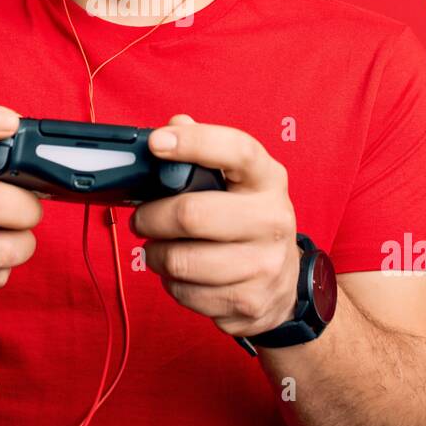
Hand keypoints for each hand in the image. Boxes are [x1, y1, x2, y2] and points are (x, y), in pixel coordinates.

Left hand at [132, 114, 300, 338]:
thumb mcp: (238, 182)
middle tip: (142, 219)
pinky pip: (186, 293)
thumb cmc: (247, 222)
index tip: (156, 142)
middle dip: (152, 217)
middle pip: (192, 215)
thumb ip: (206, 153)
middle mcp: (273, 219)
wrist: (283, 284)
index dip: (194, 142)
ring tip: (158, 249)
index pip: (236, 150)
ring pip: (181, 260)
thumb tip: (176, 122)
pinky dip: (172, 284)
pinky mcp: (250, 303)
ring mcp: (265, 265)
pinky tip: (181, 275)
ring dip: (157, 255)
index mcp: (268, 179)